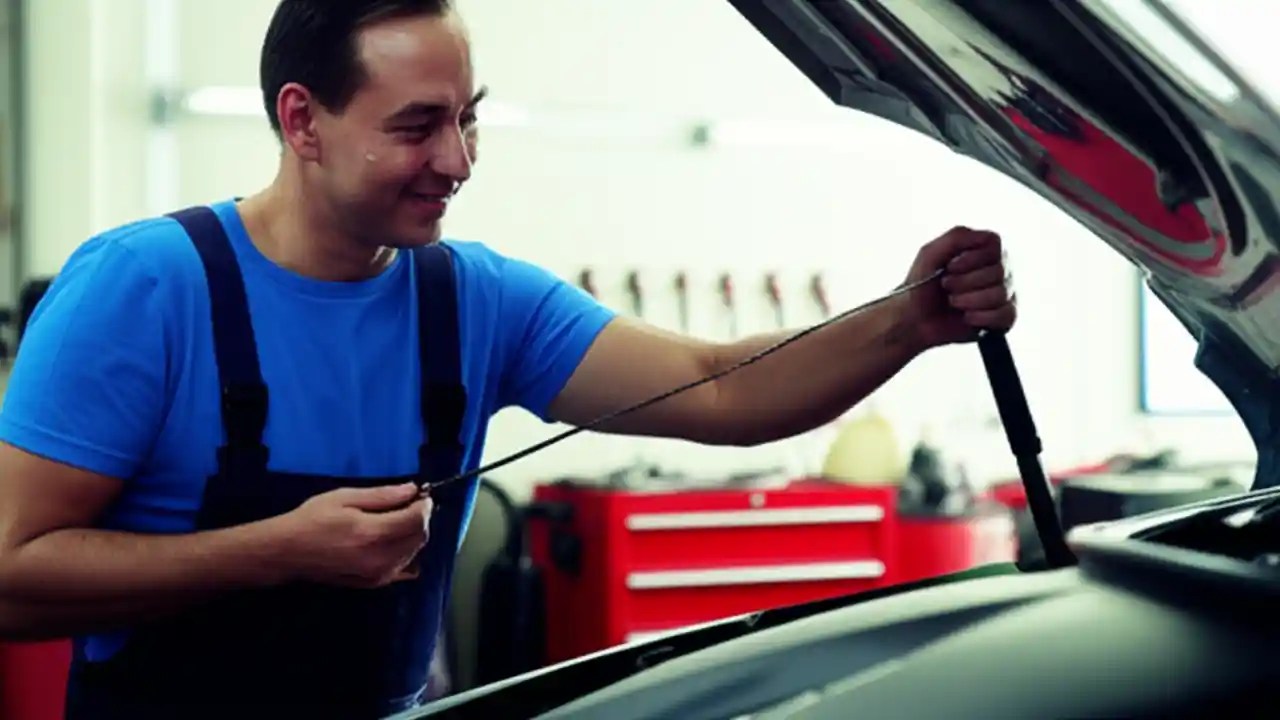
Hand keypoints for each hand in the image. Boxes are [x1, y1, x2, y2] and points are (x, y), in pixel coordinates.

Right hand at [271, 482, 432, 588]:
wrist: (289, 552)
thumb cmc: (313, 519)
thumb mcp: (345, 497)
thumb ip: (382, 495)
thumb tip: (413, 489)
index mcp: (372, 533)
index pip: (416, 520)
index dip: (424, 505)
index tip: (421, 494)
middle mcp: (380, 558)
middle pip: (420, 537)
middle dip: (421, 519)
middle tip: (410, 505)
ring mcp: (379, 575)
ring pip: (415, 553)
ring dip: (414, 535)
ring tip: (398, 521)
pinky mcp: (374, 584)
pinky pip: (405, 569)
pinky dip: (407, 554)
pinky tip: (394, 542)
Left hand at [899, 226, 1015, 348]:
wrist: (914, 319)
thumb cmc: (921, 285)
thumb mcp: (930, 254)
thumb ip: (957, 237)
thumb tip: (987, 236)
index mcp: (981, 250)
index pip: (994, 244)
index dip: (972, 257)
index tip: (950, 267)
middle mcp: (997, 269)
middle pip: (999, 271)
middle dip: (965, 282)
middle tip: (946, 287)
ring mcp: (1003, 293)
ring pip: (1001, 294)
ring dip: (970, 300)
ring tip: (953, 302)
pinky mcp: (1003, 317)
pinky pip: (1007, 315)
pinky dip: (982, 317)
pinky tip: (966, 317)